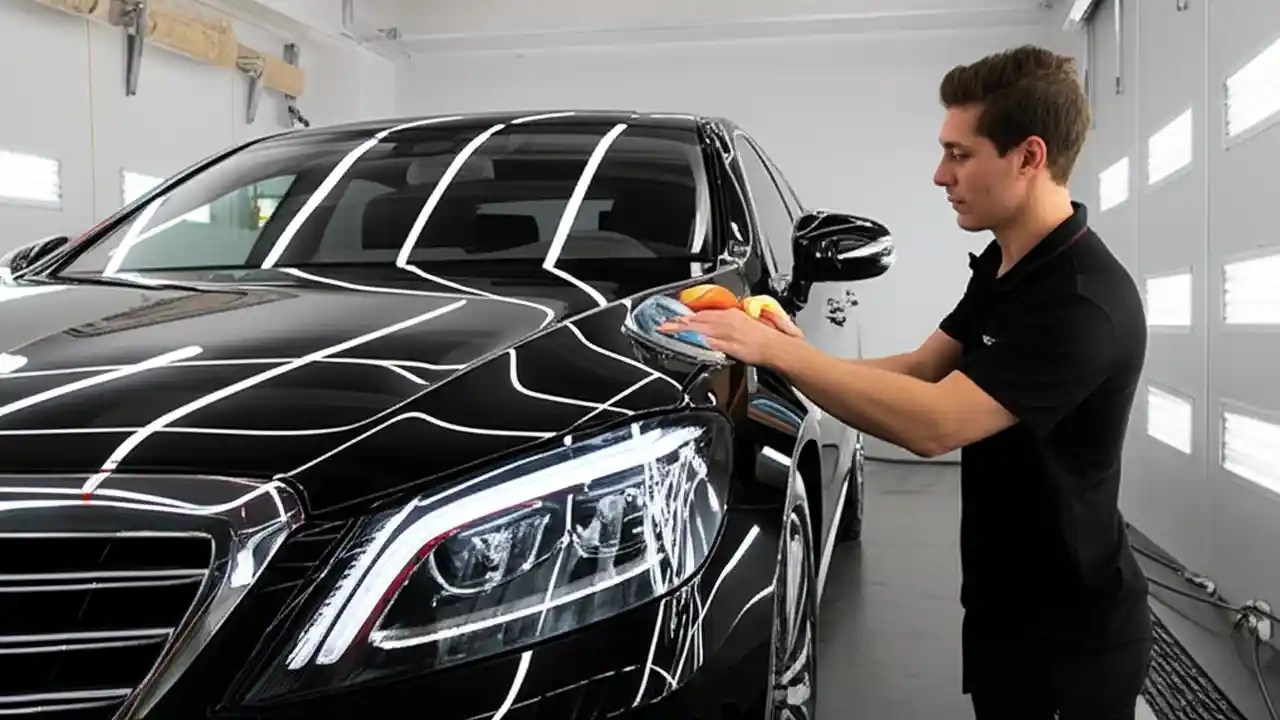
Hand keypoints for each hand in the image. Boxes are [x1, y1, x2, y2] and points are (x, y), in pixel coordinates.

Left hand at [658, 307, 799, 366]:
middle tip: (664, 324)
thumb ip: (731, 322)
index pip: (705, 312)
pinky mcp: (729, 345)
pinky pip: (709, 342)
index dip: (689, 315)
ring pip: (700, 328)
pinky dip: (697, 341)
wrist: (776, 346)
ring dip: (683, 329)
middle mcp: (727, 321)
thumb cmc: (765, 336)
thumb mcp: (746, 321)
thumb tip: (720, 323)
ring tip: (669, 330)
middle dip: (679, 322)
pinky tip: (687, 341)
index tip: (677, 317)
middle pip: (698, 319)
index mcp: (731, 313)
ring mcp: (727, 333)